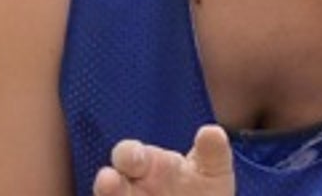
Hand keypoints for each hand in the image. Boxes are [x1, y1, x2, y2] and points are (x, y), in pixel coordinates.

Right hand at [93, 125, 235, 195]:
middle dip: (108, 182)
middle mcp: (131, 189)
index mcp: (149, 164)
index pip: (128, 154)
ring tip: (109, 187)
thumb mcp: (213, 169)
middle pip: (110, 183)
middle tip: (109, 180)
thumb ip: (213, 151)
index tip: (136, 159)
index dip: (128, 154)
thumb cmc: (204, 190)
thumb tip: (211, 132)